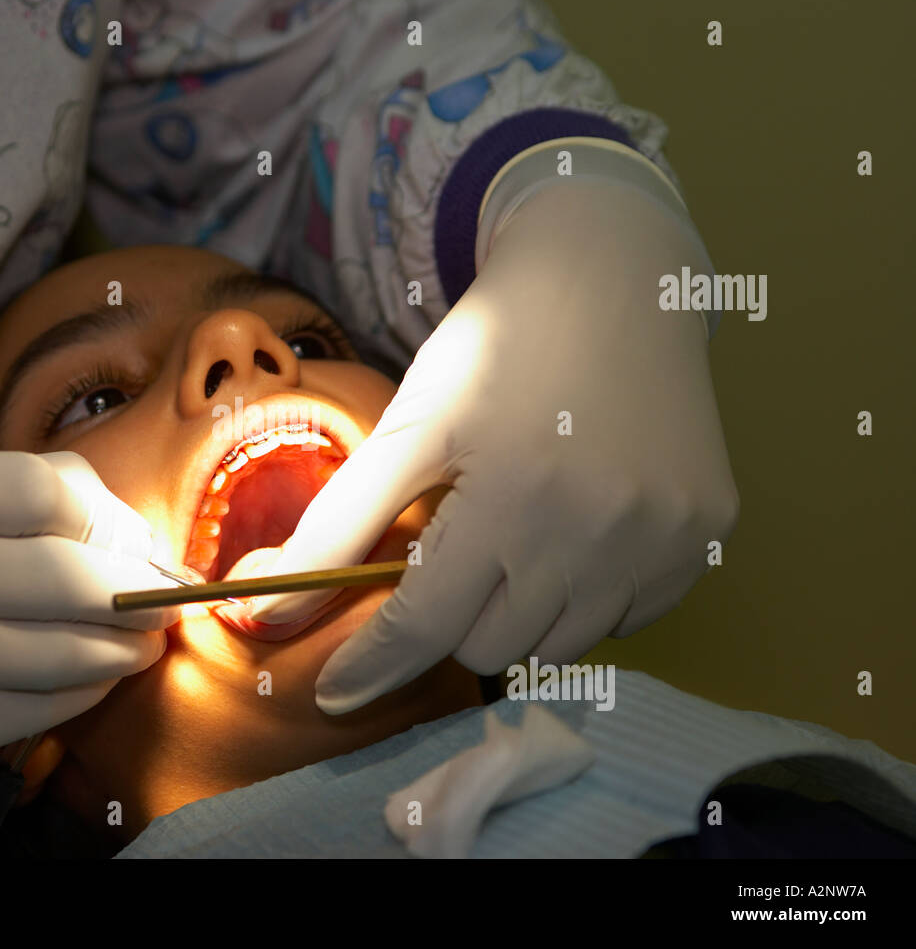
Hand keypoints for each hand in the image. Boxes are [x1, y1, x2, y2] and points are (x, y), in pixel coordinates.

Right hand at [0, 450, 178, 797]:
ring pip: (66, 655)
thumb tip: (118, 523)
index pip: (50, 492)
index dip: (115, 518)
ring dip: (126, 648)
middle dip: (140, 591)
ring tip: (145, 638)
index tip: (137, 539)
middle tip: (167, 596)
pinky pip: (36, 712)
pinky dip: (83, 692)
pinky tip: (96, 676)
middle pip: (72, 578)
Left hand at [247, 170, 738, 713]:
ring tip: (516, 534)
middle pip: (491, 646)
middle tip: (452, 553)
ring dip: (518, 613)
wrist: (612, 274)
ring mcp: (663, 536)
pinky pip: (625, 616)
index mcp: (514, 495)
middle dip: (452, 617)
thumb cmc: (494, 346)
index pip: (426, 624)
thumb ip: (336, 526)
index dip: (372, 664)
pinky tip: (577, 526)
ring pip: (559, 645)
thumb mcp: (407, 427)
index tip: (336, 692)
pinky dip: (585, 595)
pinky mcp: (704, 532)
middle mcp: (600, 529)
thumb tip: (263, 602)